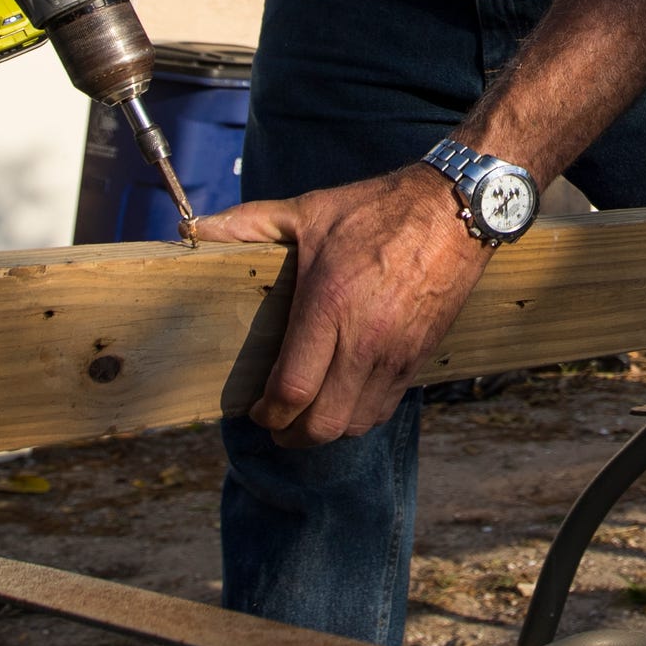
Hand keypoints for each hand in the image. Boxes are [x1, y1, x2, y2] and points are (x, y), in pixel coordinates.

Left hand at [189, 164, 490, 445]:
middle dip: (291, 435)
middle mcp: (365, 339)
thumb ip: (248, 223)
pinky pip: (384, 408)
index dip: (267, 414)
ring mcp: (396, 354)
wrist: (454, 210)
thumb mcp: (309, 210)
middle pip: (323, 424)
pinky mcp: (419, 358)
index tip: (255, 410)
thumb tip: (191, 229)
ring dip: (326, 429)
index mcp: (329, 305)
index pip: (292, 390)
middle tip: (276, 423)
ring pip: (355, 424)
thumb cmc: (377, 210)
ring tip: (308, 414)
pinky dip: (359, 415)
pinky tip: (345, 397)